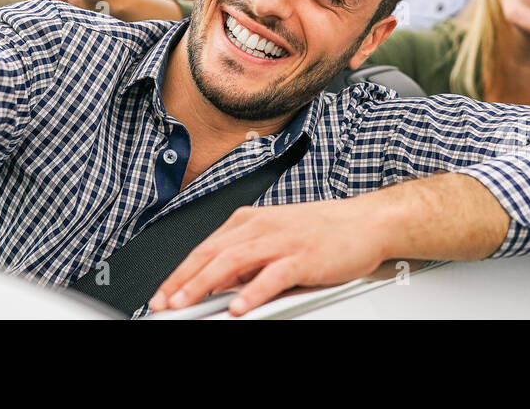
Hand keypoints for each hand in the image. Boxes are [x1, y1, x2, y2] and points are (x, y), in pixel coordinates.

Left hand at [149, 196, 391, 315]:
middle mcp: (261, 227)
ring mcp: (282, 241)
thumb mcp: (275, 239)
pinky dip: (252, 293)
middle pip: (212, 254)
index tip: (163, 292)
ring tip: (187, 305)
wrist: (366, 222)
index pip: (206, 247)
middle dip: (183, 280)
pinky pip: (272, 276)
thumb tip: (219, 285)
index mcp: (251, 221)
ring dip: (205, 285)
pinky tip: (238, 308)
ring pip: (233, 262)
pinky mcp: (303, 257)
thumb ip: (248, 260)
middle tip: (165, 302)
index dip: (180, 272)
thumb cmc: (323, 232)